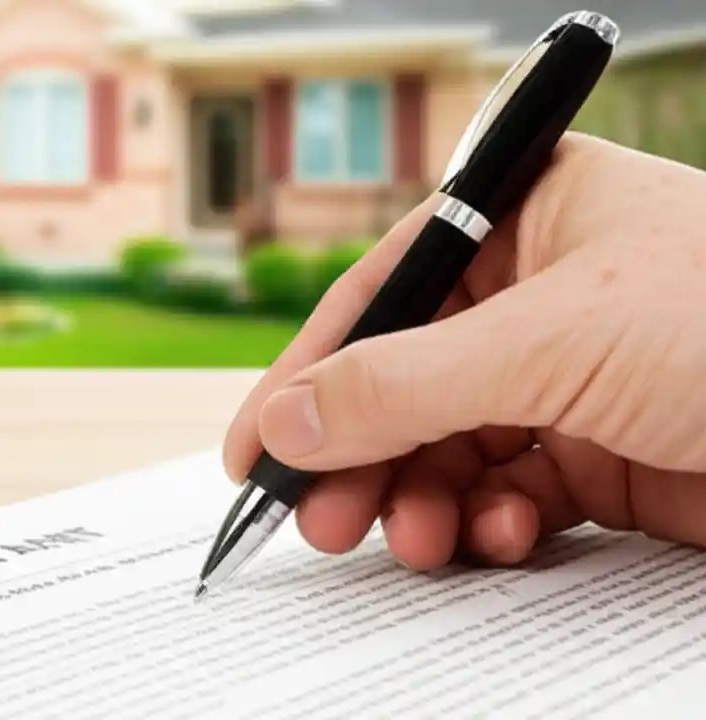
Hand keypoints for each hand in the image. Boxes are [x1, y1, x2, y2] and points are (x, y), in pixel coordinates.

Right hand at [224, 133, 705, 569]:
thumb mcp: (547, 341)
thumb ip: (401, 383)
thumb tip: (287, 417)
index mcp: (521, 223)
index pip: (378, 301)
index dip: (306, 377)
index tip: (253, 450)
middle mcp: (536, 298)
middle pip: (402, 384)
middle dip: (359, 456)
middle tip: (319, 519)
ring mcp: (567, 379)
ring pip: (445, 448)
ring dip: (417, 498)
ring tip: (410, 537)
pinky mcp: (601, 454)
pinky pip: (506, 492)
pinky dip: (487, 522)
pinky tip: (496, 533)